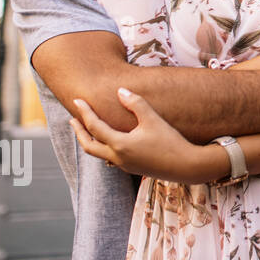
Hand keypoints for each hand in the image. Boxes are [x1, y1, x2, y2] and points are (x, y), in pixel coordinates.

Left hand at [69, 88, 212, 183]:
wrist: (186, 166)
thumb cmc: (171, 142)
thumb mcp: (153, 119)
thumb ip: (136, 104)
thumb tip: (120, 91)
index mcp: (119, 144)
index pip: (95, 126)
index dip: (85, 112)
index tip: (77, 100)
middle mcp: (117, 157)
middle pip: (88, 146)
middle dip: (79, 132)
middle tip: (73, 119)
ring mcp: (124, 165)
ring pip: (99, 154)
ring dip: (91, 141)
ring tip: (89, 130)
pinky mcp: (133, 169)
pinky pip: (111, 158)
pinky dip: (104, 148)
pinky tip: (112, 142)